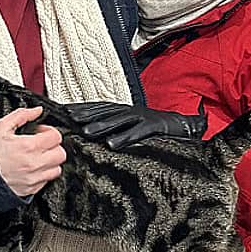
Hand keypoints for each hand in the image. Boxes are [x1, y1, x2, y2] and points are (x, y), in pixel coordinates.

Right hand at [0, 107, 65, 196]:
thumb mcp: (1, 126)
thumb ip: (22, 115)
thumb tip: (36, 111)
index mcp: (29, 146)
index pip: (56, 137)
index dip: (49, 131)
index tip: (41, 132)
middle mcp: (34, 164)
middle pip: (60, 153)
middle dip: (53, 146)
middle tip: (42, 144)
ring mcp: (33, 178)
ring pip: (57, 169)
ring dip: (50, 161)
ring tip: (37, 157)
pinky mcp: (30, 189)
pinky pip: (46, 181)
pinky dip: (43, 174)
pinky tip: (31, 168)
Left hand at [62, 101, 206, 149]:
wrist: (186, 127)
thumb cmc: (158, 130)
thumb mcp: (134, 125)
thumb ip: (118, 127)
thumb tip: (94, 131)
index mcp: (126, 110)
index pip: (100, 107)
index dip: (83, 108)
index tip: (64, 112)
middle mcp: (132, 111)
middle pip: (106, 111)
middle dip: (86, 114)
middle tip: (68, 119)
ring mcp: (143, 117)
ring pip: (118, 121)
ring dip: (101, 125)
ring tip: (85, 132)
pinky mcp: (155, 127)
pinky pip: (137, 133)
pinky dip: (124, 138)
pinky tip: (111, 144)